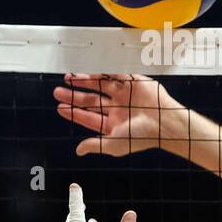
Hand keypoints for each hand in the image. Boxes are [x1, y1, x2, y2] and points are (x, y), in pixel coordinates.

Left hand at [54, 74, 186, 156]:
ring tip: (68, 78)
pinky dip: (101, 73)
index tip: (60, 108)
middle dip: (74, 96)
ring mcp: (126, 94)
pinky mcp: (133, 82)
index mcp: (116, 123)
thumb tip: (79, 150)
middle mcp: (119, 108)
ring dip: (84, 82)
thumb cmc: (143, 136)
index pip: (90, 116)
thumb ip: (95, 145)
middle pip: (92, 100)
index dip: (74, 112)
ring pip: (100, 86)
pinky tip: (87, 71)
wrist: (164, 122)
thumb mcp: (114, 144)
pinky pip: (114, 75)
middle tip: (58, 92)